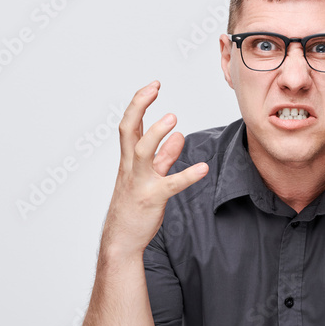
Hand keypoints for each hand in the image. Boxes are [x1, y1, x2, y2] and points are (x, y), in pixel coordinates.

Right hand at [102, 81, 207, 253]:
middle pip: (128, 129)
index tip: (153, 85)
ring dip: (155, 133)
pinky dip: (187, 176)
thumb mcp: (150, 177)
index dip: (139, 103)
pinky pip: (170, 185)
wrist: (121, 240)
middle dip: (139, 105)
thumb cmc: (134, 207)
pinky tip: (203, 169)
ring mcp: (139, 182)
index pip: (129, 124)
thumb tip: (180, 136)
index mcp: (128, 160)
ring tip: (173, 118)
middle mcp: (129, 167)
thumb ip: (164, 156)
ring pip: (141, 152)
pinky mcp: (151, 199)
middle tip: (154, 87)